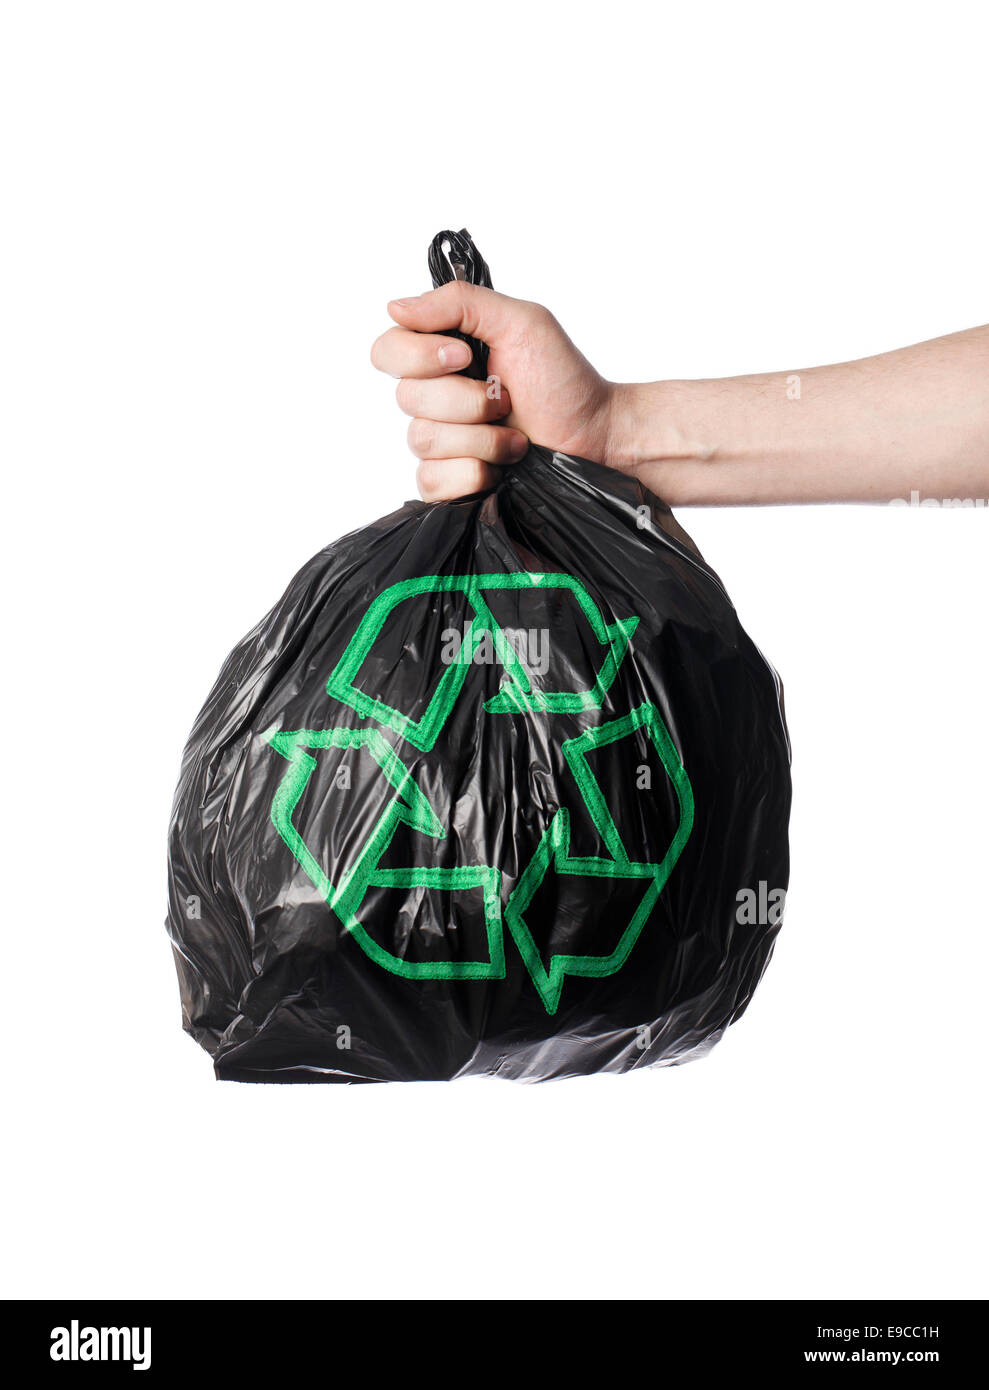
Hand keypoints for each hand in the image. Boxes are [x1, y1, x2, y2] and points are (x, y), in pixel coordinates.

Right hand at [371, 283, 615, 499]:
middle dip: (467, 401)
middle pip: (407, 398)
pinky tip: (500, 469)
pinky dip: (472, 474)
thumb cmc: (563, 380)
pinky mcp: (449, 482)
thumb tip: (395, 307)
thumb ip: (459, 303)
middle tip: (507, 400)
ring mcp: (440, 443)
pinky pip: (431, 481)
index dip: (419, 356)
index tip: (465, 358)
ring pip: (422, 440)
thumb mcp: (520, 321)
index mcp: (442, 356)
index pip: (388, 349)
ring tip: (515, 439)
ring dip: (480, 438)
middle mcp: (433, 398)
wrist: (595, 436)